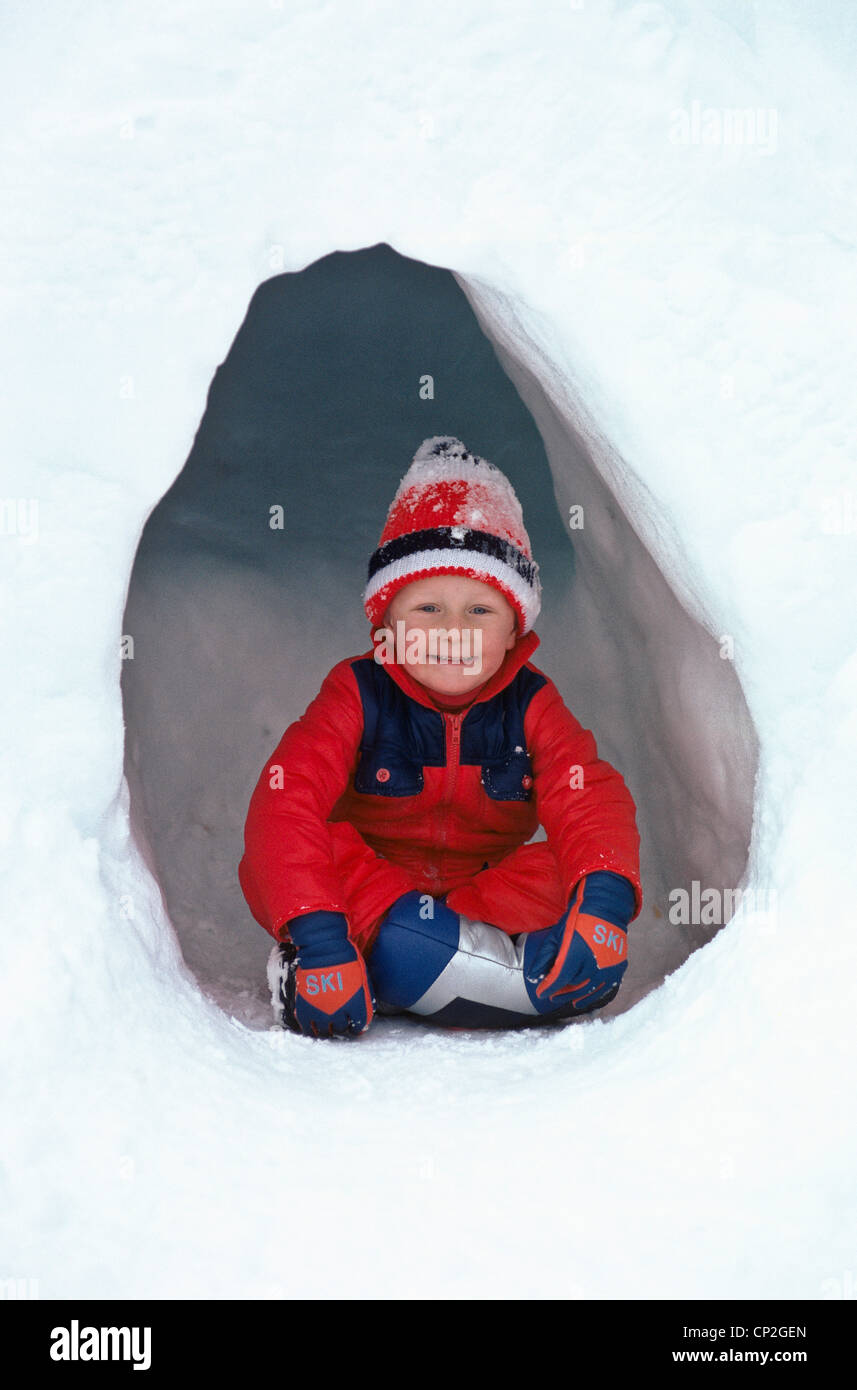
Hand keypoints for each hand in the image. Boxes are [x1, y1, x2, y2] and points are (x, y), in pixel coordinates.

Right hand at [284, 910, 374, 1037]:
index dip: (357, 1026)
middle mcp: (340, 1013)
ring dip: (327, 1029)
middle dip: (342, 1025)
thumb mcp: (363, 979)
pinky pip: (308, 1029)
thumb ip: (365, 999)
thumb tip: (367, 1015)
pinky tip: (314, 1027)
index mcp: (357, 1006)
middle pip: (341, 1028)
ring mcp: (321, 1013)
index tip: (354, 1024)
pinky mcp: (305, 1010)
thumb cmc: (346, 960)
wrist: (324, 950)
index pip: (359, 1025)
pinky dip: (312, 1030)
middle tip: (340, 1021)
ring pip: (325, 1032)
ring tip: (327, 1024)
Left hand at [527, 872, 634, 1014]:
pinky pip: (603, 988)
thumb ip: (544, 958)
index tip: (540, 993)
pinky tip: (581, 1000)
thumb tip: (532, 977)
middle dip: (560, 991)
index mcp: (576, 952)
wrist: (605, 909)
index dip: (548, 988)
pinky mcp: (617, 968)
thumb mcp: (557, 935)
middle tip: (551, 994)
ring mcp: (608, 966)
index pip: (560, 978)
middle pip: (573, 985)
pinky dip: (592, 996)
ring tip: (563, 999)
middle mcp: (593, 962)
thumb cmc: (577, 920)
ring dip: (574, 996)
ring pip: (588, 990)